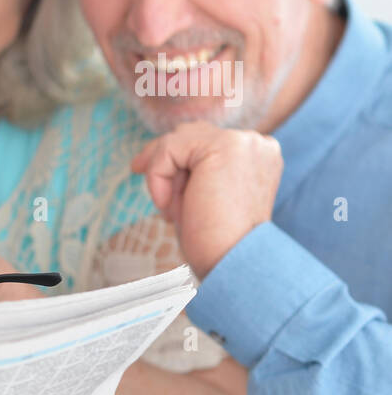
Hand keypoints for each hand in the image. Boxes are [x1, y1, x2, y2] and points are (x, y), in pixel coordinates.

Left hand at [130, 122, 282, 277]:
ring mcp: (243, 141)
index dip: (174, 157)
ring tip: (171, 209)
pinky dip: (158, 177)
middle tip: (135, 169)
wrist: (234, 262)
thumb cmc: (215, 240)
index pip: (205, 139)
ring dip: (163, 173)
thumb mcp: (205, 195)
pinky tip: (168, 207)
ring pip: (178, 140)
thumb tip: (157, 153)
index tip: (148, 172)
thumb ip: (193, 170)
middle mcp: (257, 142)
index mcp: (258, 155)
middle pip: (191, 132)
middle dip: (162, 157)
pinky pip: (169, 150)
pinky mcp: (224, 146)